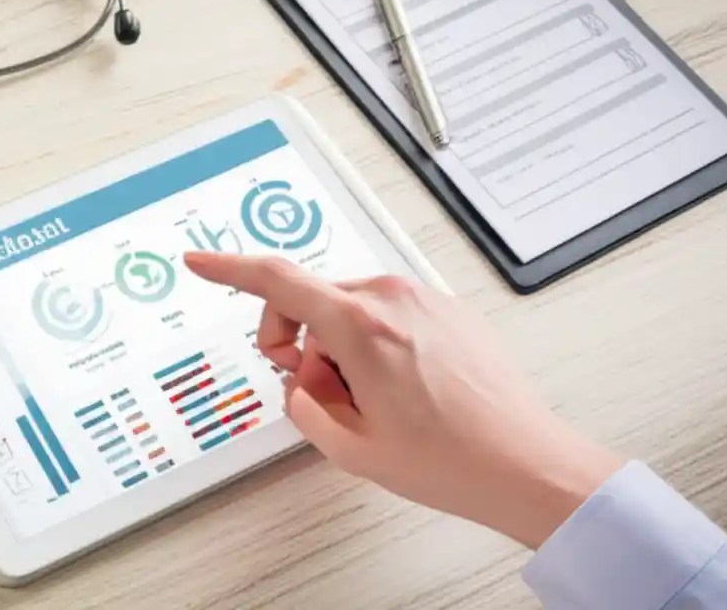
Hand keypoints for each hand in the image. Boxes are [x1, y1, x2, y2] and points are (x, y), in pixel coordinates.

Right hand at [184, 251, 623, 549]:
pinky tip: (398, 391)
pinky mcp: (442, 308)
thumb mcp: (348, 446)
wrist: (525, 464)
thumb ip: (301, 403)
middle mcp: (391, 298)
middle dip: (299, 345)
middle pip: (309, 300)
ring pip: (345, 309)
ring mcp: (421, 299)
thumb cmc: (452, 459)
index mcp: (361, 325)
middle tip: (321, 396)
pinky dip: (370, 345)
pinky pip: (382, 314)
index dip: (228, 270)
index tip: (201, 263)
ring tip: (373, 403)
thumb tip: (298, 382)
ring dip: (338, 349)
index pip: (276, 281)